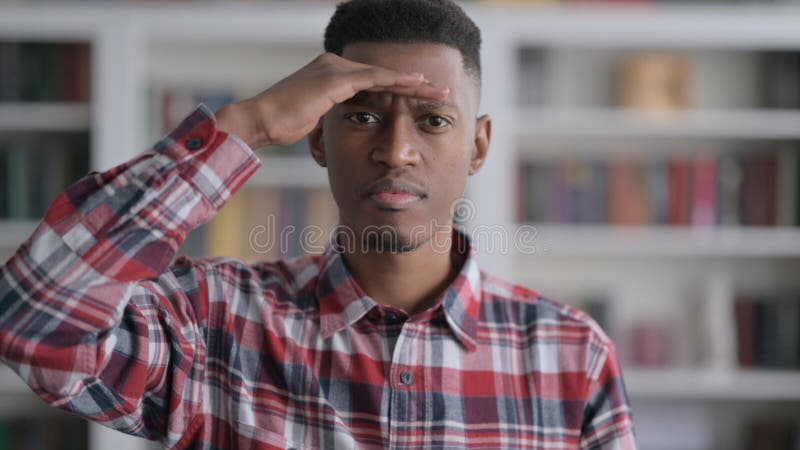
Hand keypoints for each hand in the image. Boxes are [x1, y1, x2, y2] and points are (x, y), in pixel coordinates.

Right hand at [216, 52, 449, 148]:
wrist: (259, 121)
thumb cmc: (279, 125)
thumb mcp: (311, 118)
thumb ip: (330, 115)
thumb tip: (343, 126)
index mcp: (330, 74)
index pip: (373, 81)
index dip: (399, 90)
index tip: (421, 99)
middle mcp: (334, 65)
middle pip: (383, 75)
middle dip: (414, 85)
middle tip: (440, 91)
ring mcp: (335, 69)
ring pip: (384, 75)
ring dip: (414, 84)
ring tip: (439, 91)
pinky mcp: (336, 78)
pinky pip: (375, 79)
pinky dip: (399, 82)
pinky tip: (419, 85)